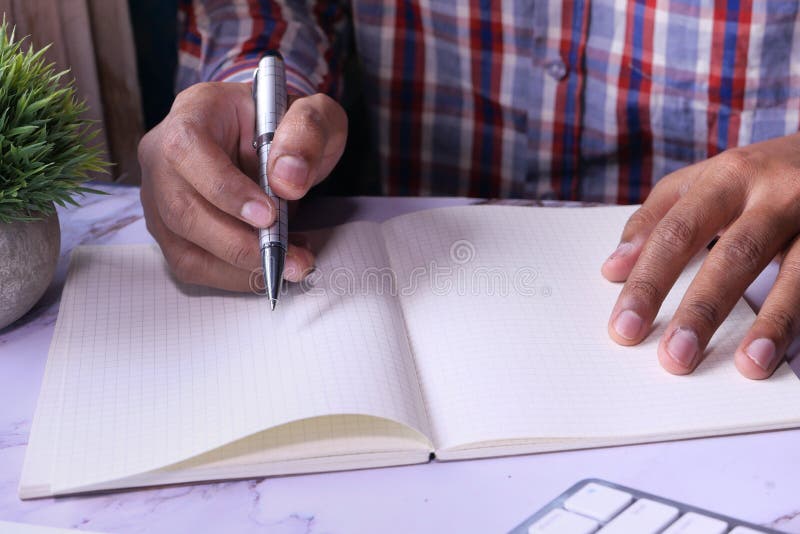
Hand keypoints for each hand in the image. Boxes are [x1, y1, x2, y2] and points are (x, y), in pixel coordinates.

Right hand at [138, 82, 346, 290]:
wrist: (274, 140)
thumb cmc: (286, 124)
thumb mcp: (313, 114)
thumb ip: (307, 134)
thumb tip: (288, 181)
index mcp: (193, 112)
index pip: (188, 151)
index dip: (226, 190)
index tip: (270, 216)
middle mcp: (162, 155)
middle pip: (182, 210)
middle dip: (240, 244)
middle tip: (290, 256)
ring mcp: (159, 196)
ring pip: (184, 248)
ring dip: (241, 268)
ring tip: (290, 262)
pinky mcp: (169, 231)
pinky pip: (194, 266)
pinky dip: (236, 275)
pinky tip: (271, 262)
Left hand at [602, 134, 799, 378]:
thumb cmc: (759, 174)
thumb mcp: (706, 180)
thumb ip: (657, 220)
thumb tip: (613, 270)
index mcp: (726, 176)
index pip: (677, 232)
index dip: (649, 281)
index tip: (624, 327)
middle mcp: (775, 192)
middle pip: (734, 255)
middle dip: (702, 310)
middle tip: (674, 358)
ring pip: (797, 272)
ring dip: (772, 321)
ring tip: (750, 364)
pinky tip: (790, 351)